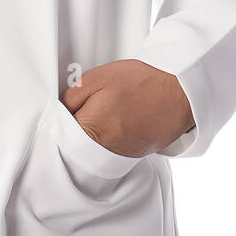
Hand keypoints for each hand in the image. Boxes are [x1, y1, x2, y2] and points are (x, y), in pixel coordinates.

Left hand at [60, 59, 194, 157]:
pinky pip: (108, 154)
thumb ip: (70, 98)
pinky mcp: (133, 157)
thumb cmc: (140, 82)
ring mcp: (120, 157)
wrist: (180, 93)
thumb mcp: (96, 78)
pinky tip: (112, 123)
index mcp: (91, 129)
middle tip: (78, 112)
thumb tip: (56, 111)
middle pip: (73, 149)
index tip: (59, 112)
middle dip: (70, 132)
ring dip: (87, 138)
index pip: (59, 136)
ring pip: (90, 153)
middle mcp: (104, 151)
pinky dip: (105, 141)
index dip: (57, 122)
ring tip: (98, 115)